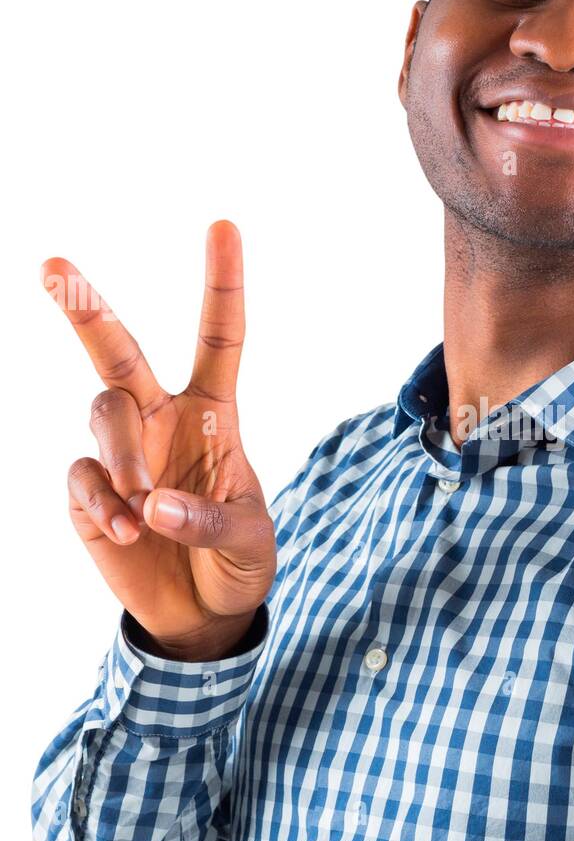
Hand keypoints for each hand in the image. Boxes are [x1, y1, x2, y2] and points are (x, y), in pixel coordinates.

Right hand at [42, 220, 275, 659]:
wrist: (201, 615)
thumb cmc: (237, 563)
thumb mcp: (249, 543)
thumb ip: (210, 521)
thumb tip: (153, 504)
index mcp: (214, 414)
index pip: (218, 338)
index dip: (221, 283)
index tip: (223, 225)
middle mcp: (161, 419)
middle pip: (119, 352)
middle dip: (88, 309)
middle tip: (56, 268)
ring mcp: (120, 453)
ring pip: (101, 415)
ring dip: (122, 459)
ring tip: (142, 514)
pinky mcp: (89, 492)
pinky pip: (82, 477)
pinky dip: (104, 503)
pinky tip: (127, 531)